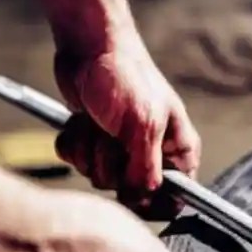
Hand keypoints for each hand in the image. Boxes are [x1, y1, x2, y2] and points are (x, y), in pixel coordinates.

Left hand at [53, 35, 199, 218]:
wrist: (89, 46)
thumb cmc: (125, 77)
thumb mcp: (143, 126)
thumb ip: (146, 169)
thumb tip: (145, 198)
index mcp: (178, 151)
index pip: (178, 197)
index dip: (156, 204)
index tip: (133, 194)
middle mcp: (152, 154)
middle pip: (129, 191)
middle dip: (111, 163)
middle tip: (112, 134)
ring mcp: (120, 149)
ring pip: (97, 177)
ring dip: (90, 148)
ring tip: (96, 120)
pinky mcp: (92, 141)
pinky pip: (75, 161)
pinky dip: (73, 141)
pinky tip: (81, 119)